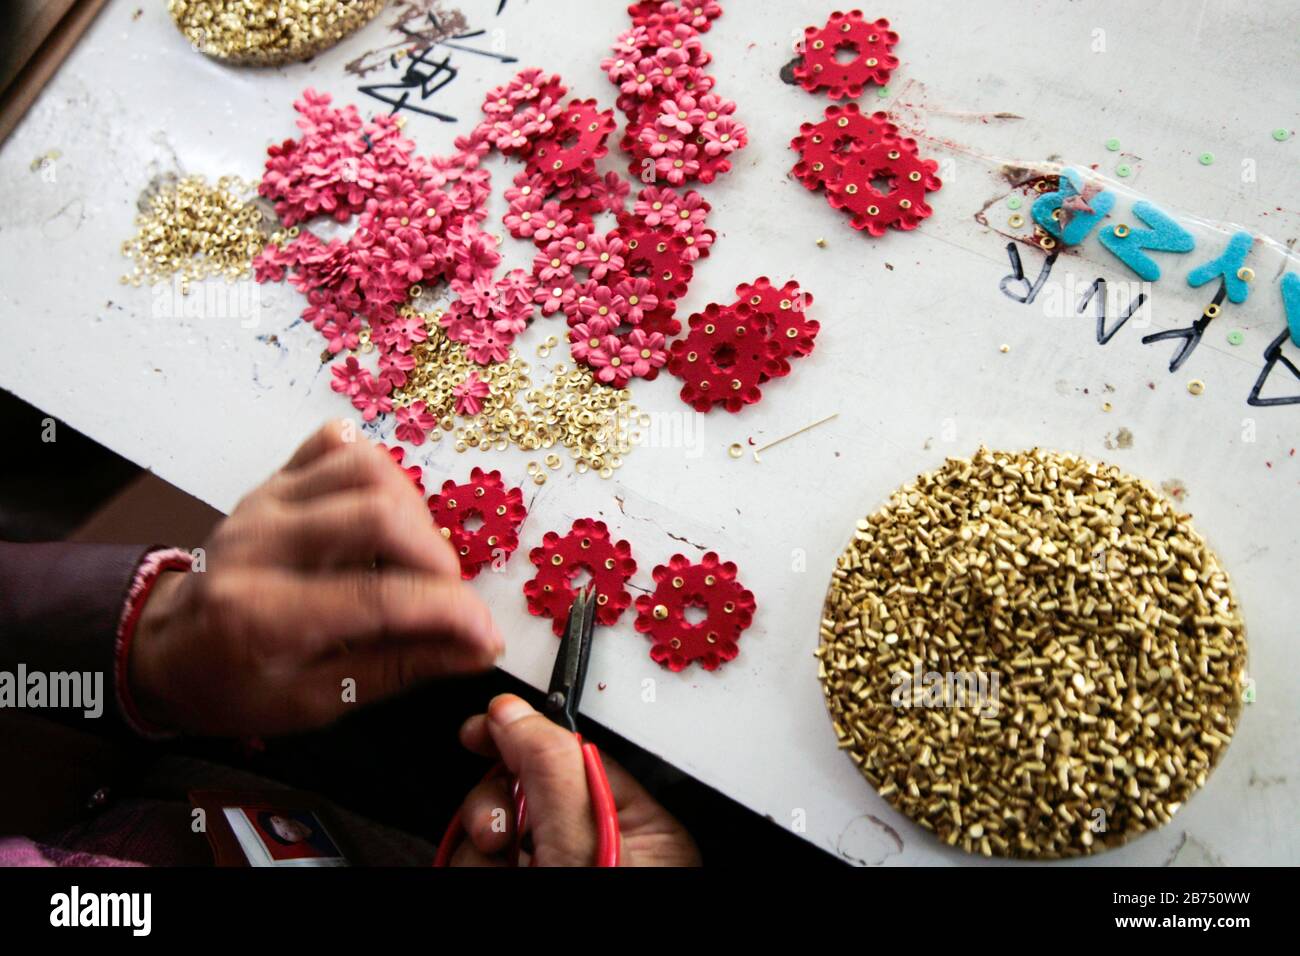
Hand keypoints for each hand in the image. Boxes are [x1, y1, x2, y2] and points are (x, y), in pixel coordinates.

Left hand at [128, 421, 501, 736]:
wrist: (168, 651)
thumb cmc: (240, 686)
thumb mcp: (316, 702)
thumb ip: (399, 668)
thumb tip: (477, 648)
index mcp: (260, 615)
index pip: (377, 598)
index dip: (448, 612)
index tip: (487, 635)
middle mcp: (258, 544)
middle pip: (375, 514)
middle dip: (436, 556)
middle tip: (450, 596)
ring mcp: (265, 502)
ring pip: (364, 467)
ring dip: (413, 511)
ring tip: (418, 557)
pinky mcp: (273, 480)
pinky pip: (337, 446)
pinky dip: (380, 471)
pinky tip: (387, 513)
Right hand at [448, 694, 700, 866]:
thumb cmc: (608, 926)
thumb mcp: (580, 842)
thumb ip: (550, 772)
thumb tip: (515, 712)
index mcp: (640, 825)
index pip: (570, 755)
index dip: (521, 739)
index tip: (484, 730)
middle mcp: (602, 846)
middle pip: (527, 789)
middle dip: (498, 806)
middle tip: (499, 836)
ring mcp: (563, 870)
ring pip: (498, 829)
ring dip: (482, 849)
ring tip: (502, 869)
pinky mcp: (526, 884)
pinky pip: (486, 862)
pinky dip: (479, 869)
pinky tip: (493, 877)